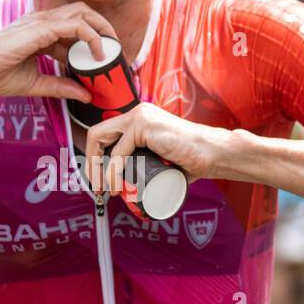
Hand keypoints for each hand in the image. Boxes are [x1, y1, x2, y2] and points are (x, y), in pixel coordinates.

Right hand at [0, 2, 116, 102]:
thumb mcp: (36, 83)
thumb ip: (61, 87)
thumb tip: (86, 95)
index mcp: (39, 31)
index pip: (73, 27)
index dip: (91, 41)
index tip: (102, 59)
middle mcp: (42, 21)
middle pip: (82, 11)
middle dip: (102, 27)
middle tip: (113, 49)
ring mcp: (41, 21)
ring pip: (82, 12)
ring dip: (101, 28)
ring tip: (110, 49)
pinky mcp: (41, 28)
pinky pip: (75, 25)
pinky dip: (91, 37)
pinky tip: (96, 55)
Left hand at [84, 103, 226, 192]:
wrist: (213, 154)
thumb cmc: (191, 160)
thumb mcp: (158, 160)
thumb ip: (143, 163)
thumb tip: (127, 183)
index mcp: (138, 119)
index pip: (104, 134)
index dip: (94, 157)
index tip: (97, 180)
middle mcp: (136, 113)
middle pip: (96, 135)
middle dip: (90, 163)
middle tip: (96, 187)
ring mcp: (139, 116)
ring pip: (102, 140)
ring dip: (98, 169)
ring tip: (106, 190)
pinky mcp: (144, 124)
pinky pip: (118, 151)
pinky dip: (112, 171)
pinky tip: (116, 185)